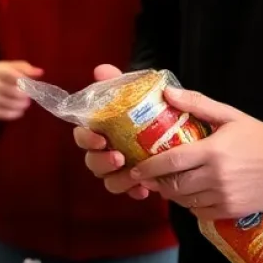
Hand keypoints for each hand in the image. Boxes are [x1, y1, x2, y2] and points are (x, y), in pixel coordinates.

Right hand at [0, 61, 43, 120]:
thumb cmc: (4, 75)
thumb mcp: (13, 67)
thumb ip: (26, 68)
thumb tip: (40, 72)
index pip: (14, 75)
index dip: (26, 81)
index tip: (33, 86)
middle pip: (12, 91)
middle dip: (25, 95)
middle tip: (29, 96)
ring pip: (9, 103)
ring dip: (21, 105)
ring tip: (25, 103)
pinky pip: (4, 114)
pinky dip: (14, 113)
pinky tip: (19, 111)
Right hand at [74, 65, 155, 201]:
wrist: (181, 129)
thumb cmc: (152, 108)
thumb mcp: (138, 92)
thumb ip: (119, 82)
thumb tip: (101, 70)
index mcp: (100, 130)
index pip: (81, 136)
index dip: (85, 138)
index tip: (99, 138)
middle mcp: (105, 151)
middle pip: (91, 162)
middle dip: (102, 162)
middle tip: (119, 157)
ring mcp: (119, 168)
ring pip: (109, 181)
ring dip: (119, 180)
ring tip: (136, 176)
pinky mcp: (136, 182)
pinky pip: (130, 192)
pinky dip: (136, 191)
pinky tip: (147, 189)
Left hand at [128, 87, 262, 219]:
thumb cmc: (260, 138)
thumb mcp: (229, 116)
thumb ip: (197, 104)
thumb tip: (167, 93)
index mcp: (213, 151)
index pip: (171, 161)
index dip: (149, 167)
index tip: (135, 167)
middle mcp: (216, 177)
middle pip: (174, 184)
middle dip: (156, 182)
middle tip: (147, 177)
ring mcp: (224, 196)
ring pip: (184, 200)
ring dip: (171, 194)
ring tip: (166, 184)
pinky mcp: (232, 211)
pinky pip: (200, 212)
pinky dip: (189, 205)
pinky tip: (190, 195)